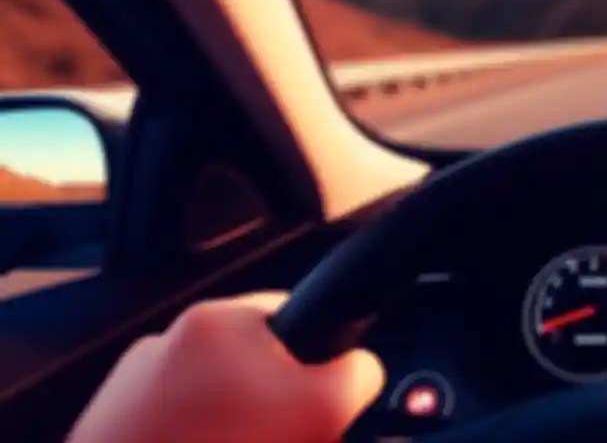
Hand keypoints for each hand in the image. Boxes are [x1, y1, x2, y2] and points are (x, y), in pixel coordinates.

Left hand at [69, 292, 384, 442]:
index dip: (319, 358)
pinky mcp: (111, 430)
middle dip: (275, 401)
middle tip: (283, 437)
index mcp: (216, 320)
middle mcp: (165, 340)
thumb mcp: (325, 411)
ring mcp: (130, 388)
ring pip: (212, 399)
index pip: (294, 312)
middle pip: (252, 363)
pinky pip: (175, 427)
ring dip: (235, 425)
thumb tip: (360, 365)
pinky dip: (196, 441)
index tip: (320, 397)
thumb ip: (357, 373)